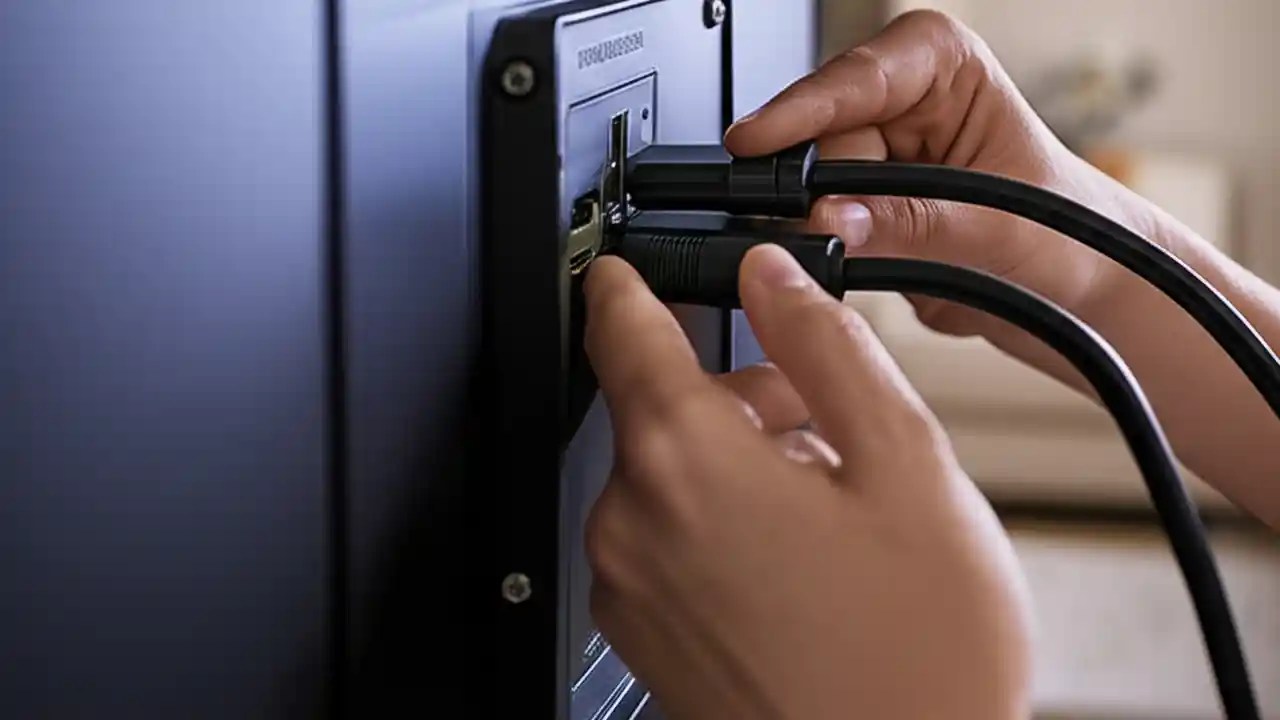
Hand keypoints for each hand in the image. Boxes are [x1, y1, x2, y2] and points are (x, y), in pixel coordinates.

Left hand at [582, 246, 1032, 719]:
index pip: (620, 331)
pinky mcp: (643, 636)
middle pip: (662, 409)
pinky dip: (716, 525)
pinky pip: (665, 541)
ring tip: (830, 518)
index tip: (625, 267)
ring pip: (668, 476)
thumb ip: (827, 349)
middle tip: (826, 433)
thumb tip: (776, 278)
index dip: (626, 285)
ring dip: (734, 466)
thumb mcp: (905, 467)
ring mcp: (630, 589)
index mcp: (687, 461)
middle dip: (737, 400)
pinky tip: (797, 567)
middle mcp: (633, 523)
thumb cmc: (916, 654)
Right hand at [724, 9, 1155, 350]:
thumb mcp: (999, 224)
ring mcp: (870, 153)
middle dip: (827, 191)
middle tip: (858, 232)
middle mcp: (896, 100)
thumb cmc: (1068, 232)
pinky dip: (831, 252)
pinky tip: (873, 261)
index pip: (854, 79)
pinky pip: (812, 227)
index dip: (801, 113)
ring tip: (897, 251)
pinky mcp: (853, 204)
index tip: (754, 142)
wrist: (1075, 291)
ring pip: (808, 189)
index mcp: (940, 63)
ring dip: (833, 230)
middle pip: (819, 140)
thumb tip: (830, 218)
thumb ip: (912, 222)